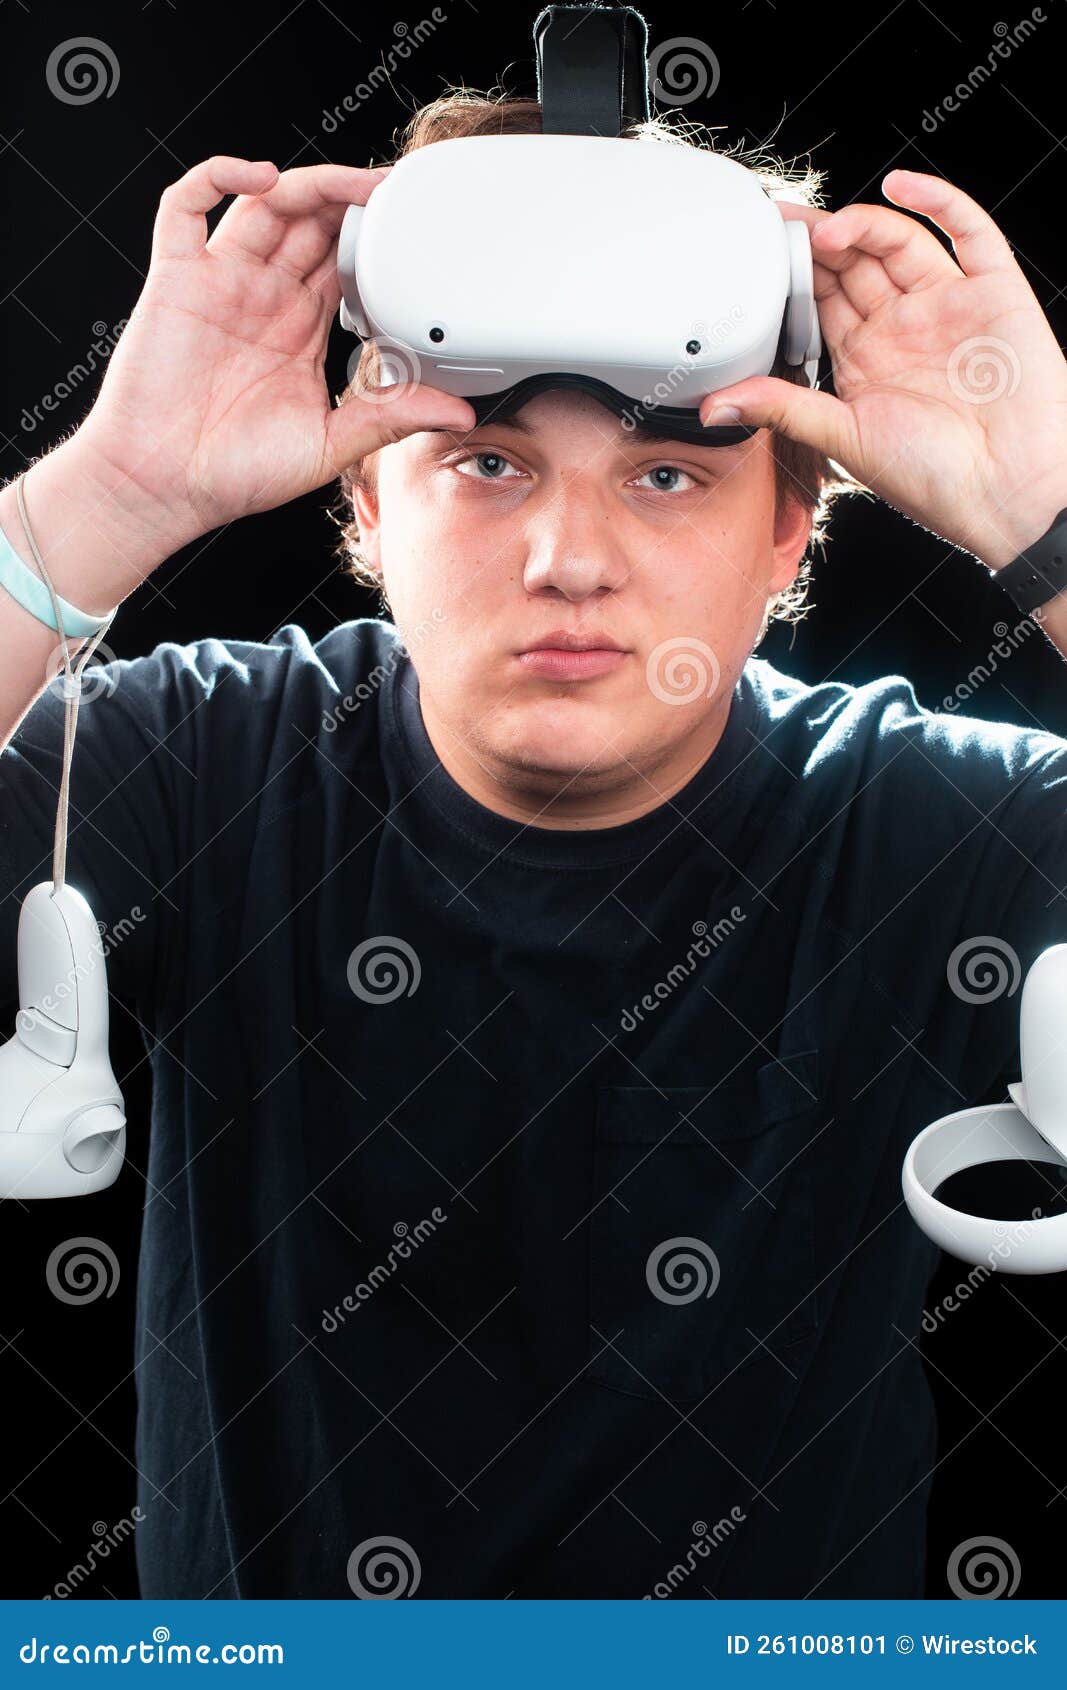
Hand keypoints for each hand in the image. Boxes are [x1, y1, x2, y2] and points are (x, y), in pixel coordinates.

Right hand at [74, 156, 475, 549]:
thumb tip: (459, 414)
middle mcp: (261, 298)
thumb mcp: (330, 445)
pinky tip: (261, 177)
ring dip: (308, 185)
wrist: (164, 489)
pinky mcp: (176, 278)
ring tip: (353, 183)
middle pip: (309, 223)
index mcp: (298, 330)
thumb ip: (390, 418)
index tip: (412, 226)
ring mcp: (219, 282)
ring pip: (265, 204)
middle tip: (394, 190)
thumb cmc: (233, 473)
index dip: (372, 239)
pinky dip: (218, 175)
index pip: (342, 263)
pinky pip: (186, 205)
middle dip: (350, 201)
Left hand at [699, 170, 1066, 570]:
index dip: (794, 271)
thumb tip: (715, 407)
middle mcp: (905, 326)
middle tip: (784, 225)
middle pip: (856, 263)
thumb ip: (782, 408)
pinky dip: (938, 200)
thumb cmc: (935, 480)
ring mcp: (949, 305)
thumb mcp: (845, 438)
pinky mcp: (995, 292)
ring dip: (862, 226)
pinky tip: (899, 185)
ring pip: (899, 242)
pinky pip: (969, 232)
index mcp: (866, 359)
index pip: (823, 298)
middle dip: (820, 241)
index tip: (760, 249)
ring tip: (826, 231)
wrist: (1008, 494)